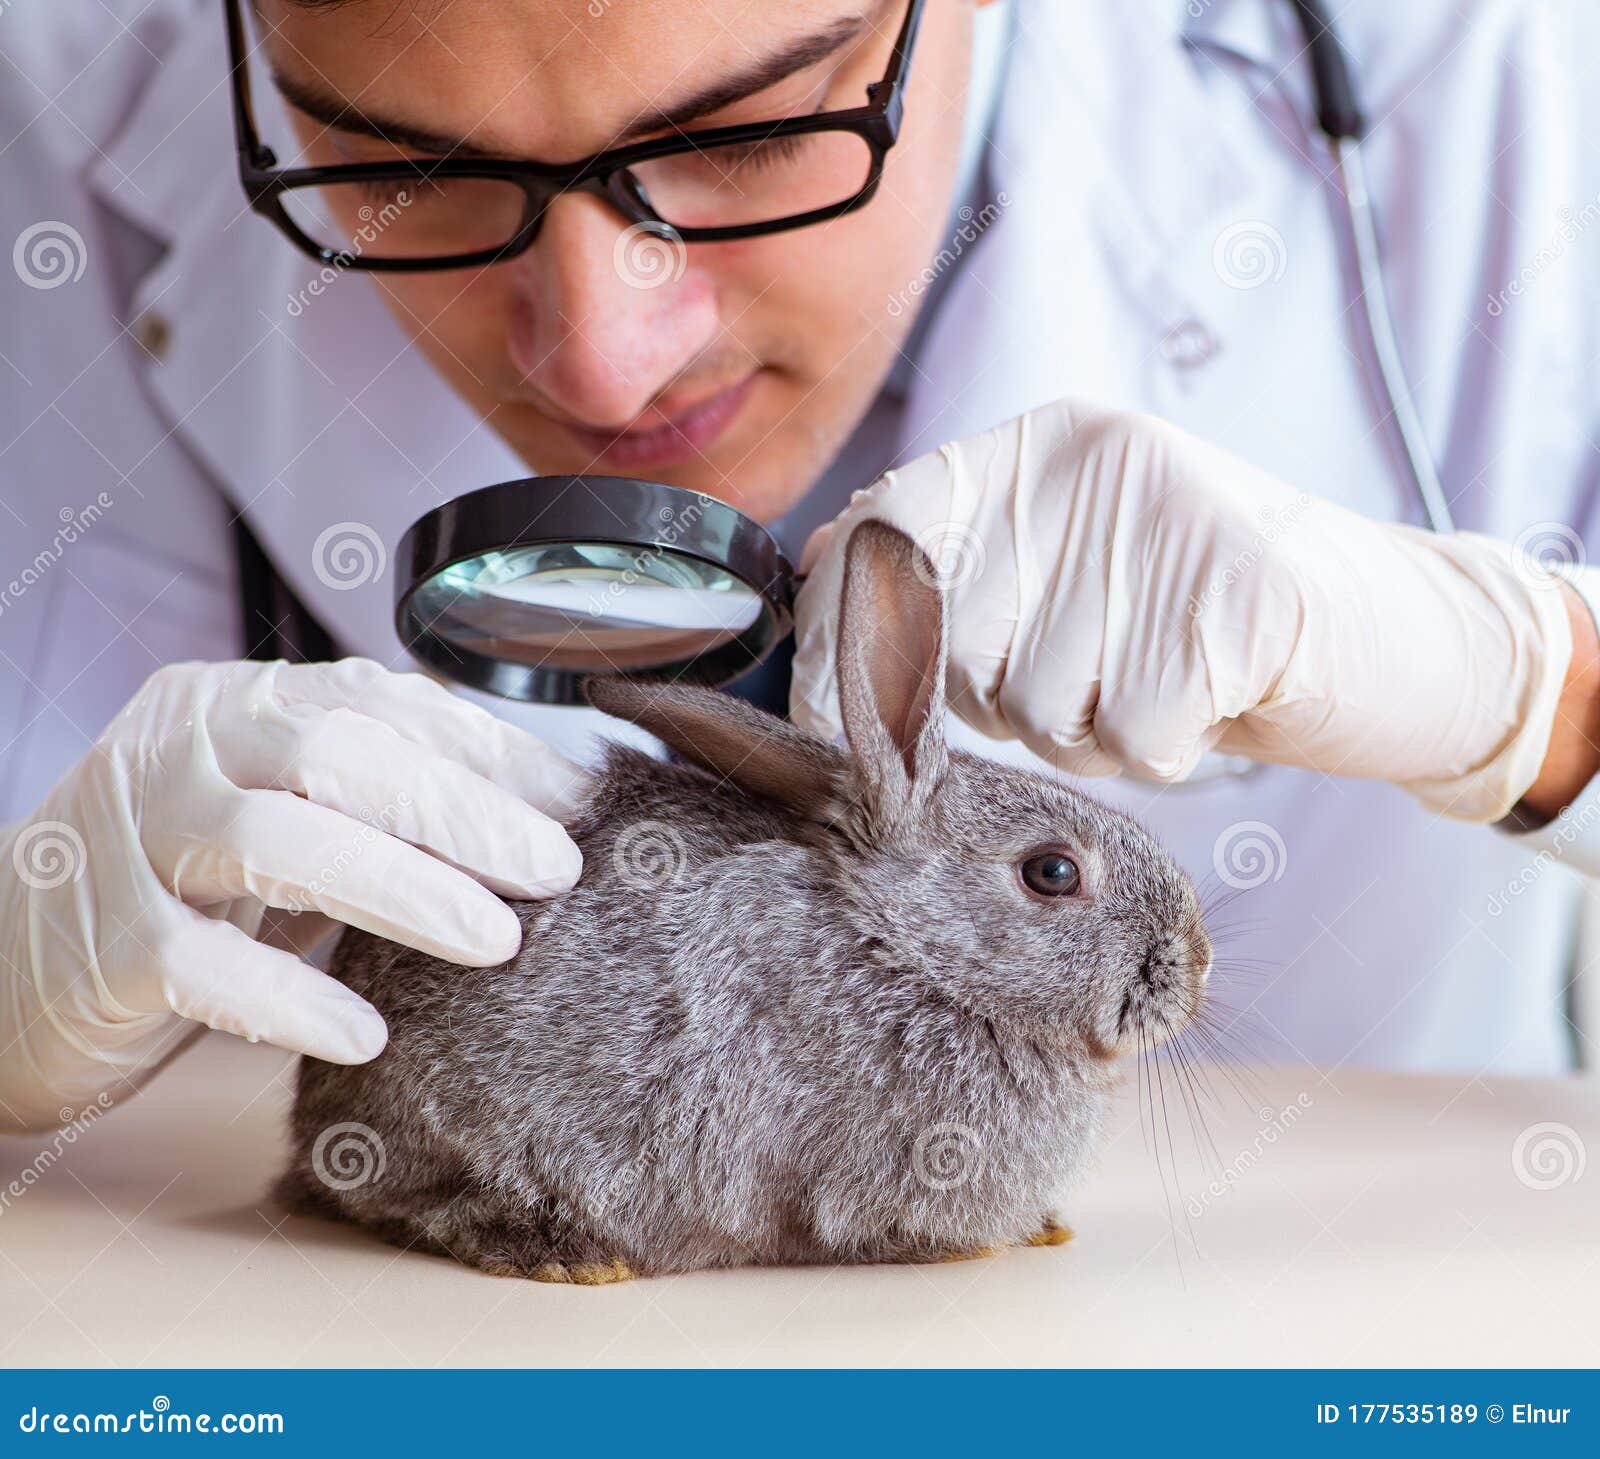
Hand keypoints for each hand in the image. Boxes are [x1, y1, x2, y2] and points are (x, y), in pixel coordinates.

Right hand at [0, 658, 586, 1130]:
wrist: (7, 959)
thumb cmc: (182, 883)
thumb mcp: (283, 813)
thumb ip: (381, 796)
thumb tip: (543, 806)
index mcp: (238, 703)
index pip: (378, 700)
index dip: (486, 749)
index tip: (575, 803)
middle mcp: (181, 749)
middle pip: (333, 754)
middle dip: (460, 813)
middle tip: (554, 871)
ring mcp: (131, 840)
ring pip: (277, 841)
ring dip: (403, 890)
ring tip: (496, 940)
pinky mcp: (100, 944)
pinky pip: (201, 965)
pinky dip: (293, 996)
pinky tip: (368, 1032)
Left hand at [792, 400, 1572, 820]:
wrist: (1387, 631)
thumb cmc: (1193, 620)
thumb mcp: (1062, 574)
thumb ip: (953, 568)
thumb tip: (817, 570)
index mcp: (1039, 449)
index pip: (885, 522)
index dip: (837, 625)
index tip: (820, 709)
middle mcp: (1094, 466)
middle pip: (952, 638)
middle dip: (993, 700)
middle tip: (1082, 682)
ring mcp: (1169, 523)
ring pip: (1034, 700)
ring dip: (1082, 731)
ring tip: (1153, 682)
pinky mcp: (1240, 601)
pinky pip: (1126, 736)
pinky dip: (1159, 751)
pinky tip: (1204, 703)